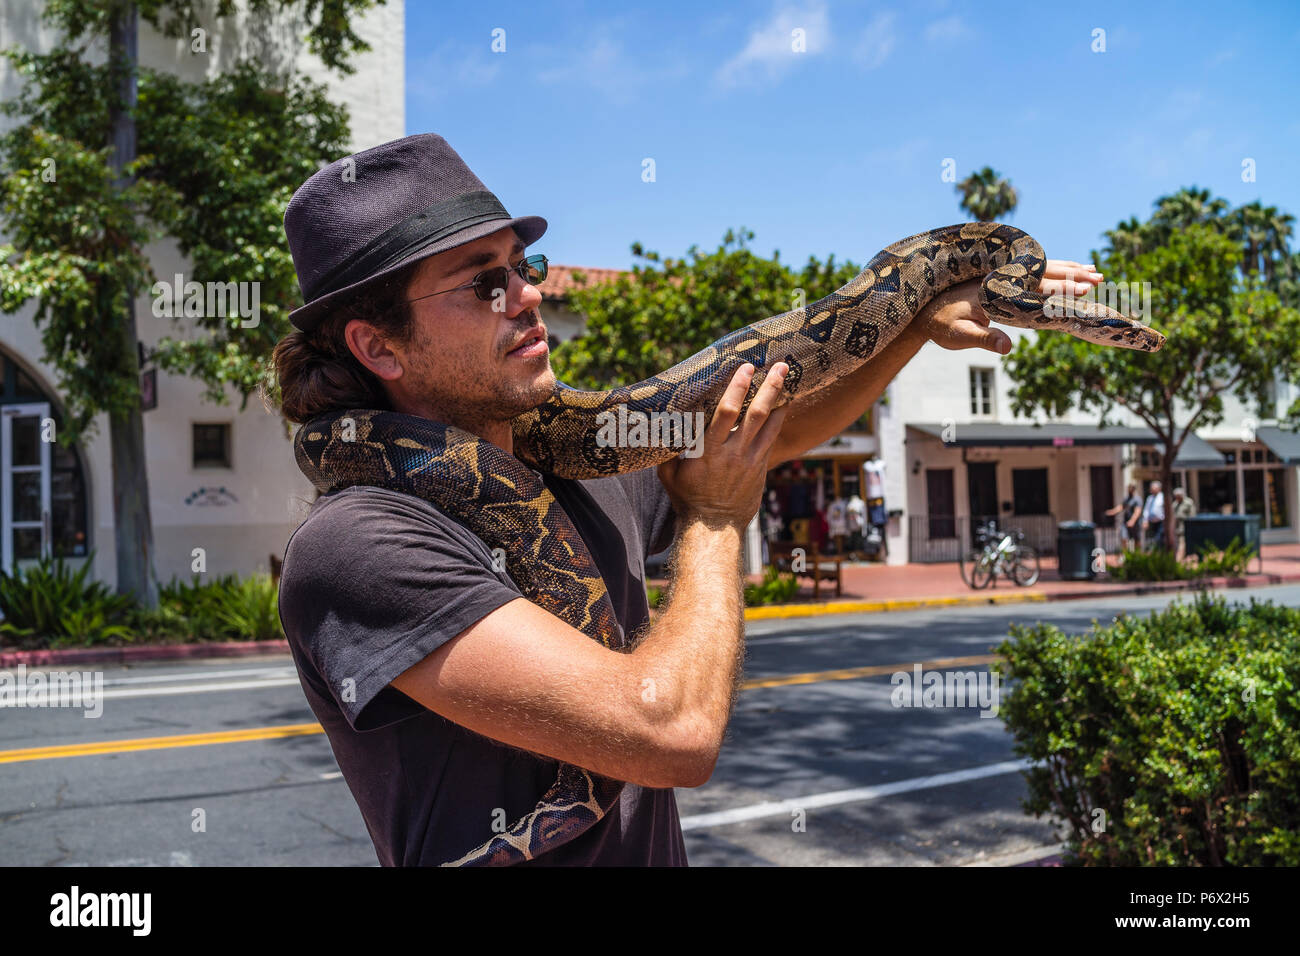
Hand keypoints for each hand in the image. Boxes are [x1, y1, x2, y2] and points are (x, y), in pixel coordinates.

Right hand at [657, 362, 789, 528]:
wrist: (713, 528)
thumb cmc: (687, 498)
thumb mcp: (669, 473)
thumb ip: (668, 447)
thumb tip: (657, 422)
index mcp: (709, 451)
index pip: (726, 412)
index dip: (737, 388)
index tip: (746, 368)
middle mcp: (734, 453)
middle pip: (756, 414)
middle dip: (769, 387)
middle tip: (780, 365)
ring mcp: (751, 462)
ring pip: (770, 426)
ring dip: (780, 401)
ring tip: (788, 380)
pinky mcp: (760, 469)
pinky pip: (772, 440)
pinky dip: (778, 421)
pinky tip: (783, 407)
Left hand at [914, 259, 1105, 354]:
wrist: (921, 313)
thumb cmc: (938, 326)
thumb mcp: (959, 336)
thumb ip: (983, 339)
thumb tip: (1008, 347)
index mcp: (995, 287)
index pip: (1034, 286)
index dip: (1059, 288)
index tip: (1083, 289)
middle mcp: (1001, 277)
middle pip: (1043, 272)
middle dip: (1072, 275)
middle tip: (1100, 278)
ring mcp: (1002, 278)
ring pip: (1041, 270)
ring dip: (1067, 270)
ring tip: (1094, 272)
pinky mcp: (1001, 281)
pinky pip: (1033, 274)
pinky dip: (1053, 272)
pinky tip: (1068, 273)